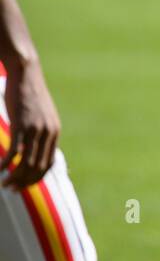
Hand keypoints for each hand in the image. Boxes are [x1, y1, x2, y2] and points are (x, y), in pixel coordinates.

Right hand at [0, 60, 60, 188]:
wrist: (26, 72)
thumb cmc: (29, 93)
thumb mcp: (41, 114)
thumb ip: (41, 131)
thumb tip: (35, 146)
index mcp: (54, 132)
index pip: (48, 165)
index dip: (36, 179)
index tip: (23, 185)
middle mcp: (48, 133)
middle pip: (38, 168)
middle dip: (24, 183)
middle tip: (11, 188)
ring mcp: (35, 130)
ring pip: (26, 163)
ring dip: (14, 177)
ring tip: (4, 184)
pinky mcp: (21, 125)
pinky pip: (14, 152)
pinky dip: (6, 164)